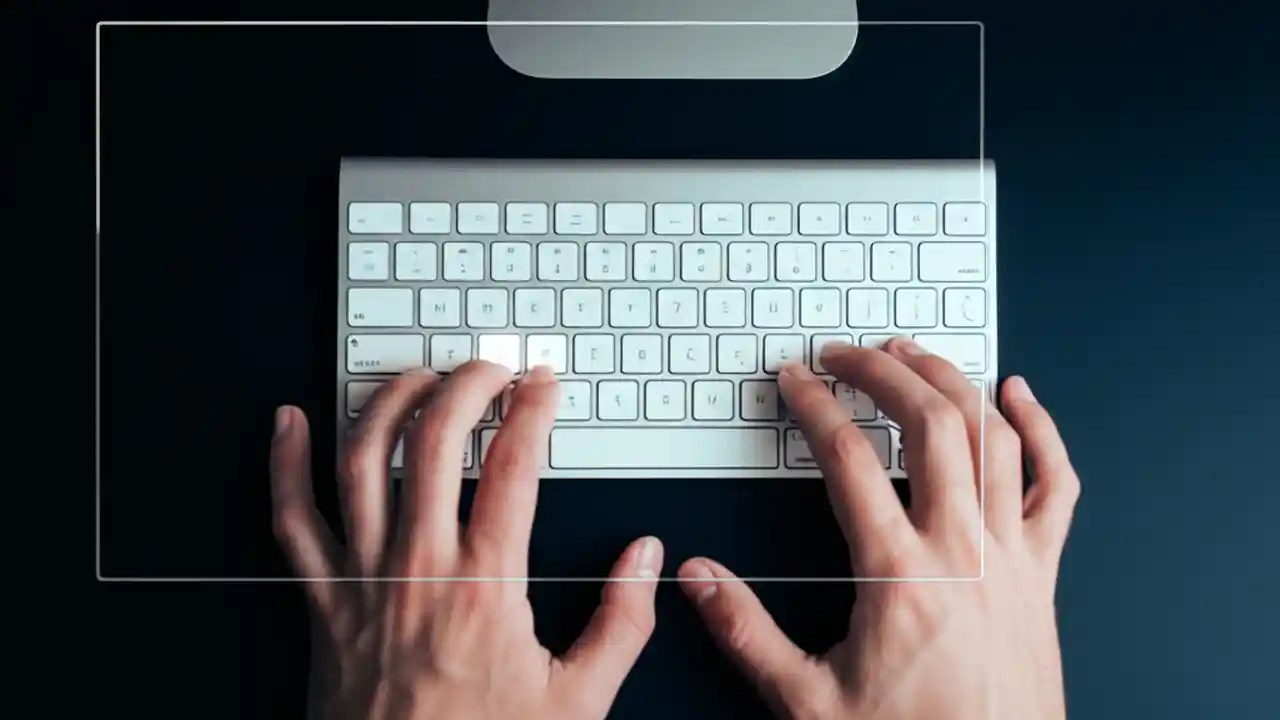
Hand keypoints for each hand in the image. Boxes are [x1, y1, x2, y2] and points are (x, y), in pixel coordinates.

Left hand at [269, 362, 661, 719]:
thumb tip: (646, 557)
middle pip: (435, 442)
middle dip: (464, 385)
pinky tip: (288, 421)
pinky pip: (291, 519)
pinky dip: (284, 465)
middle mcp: (419, 566)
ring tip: (416, 376)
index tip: (542, 384)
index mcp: (486, 584)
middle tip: (488, 368)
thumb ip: (621, 623)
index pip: (514, 466)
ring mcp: (362, 577)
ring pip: (363, 462)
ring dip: (388, 404)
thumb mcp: (578, 702)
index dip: (532, 410)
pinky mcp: (320, 600)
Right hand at [677, 338, 1079, 719]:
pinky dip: (1041, 430)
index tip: (795, 380)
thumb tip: (697, 577)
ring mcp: (1012, 555)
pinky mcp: (1043, 571)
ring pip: (991, 437)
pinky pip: (1056, 482)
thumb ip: (747, 632)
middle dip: (884, 371)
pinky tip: (1018, 396)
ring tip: (912, 355)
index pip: (848, 460)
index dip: (815, 406)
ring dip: (951, 383)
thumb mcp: (809, 701)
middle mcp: (963, 551)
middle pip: (929, 424)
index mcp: (900, 576)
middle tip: (848, 353)